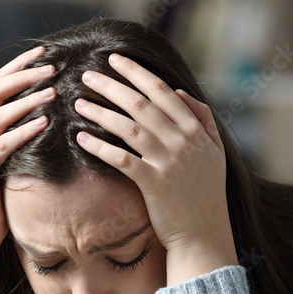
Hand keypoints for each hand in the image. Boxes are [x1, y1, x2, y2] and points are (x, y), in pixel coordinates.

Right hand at [0, 45, 55, 250]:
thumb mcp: (3, 160)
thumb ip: (12, 135)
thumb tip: (44, 111)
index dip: (16, 67)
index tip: (41, 52)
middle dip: (22, 75)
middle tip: (51, 65)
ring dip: (27, 99)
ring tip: (53, 90)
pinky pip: (3, 144)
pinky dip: (24, 130)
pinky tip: (45, 122)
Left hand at [73, 54, 235, 281]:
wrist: (205, 234)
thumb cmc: (206, 194)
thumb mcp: (214, 152)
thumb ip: (201, 119)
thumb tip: (179, 92)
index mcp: (195, 129)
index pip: (162, 91)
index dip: (137, 73)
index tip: (116, 59)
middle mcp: (182, 141)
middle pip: (141, 104)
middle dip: (112, 85)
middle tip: (87, 74)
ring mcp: (168, 162)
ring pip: (128, 127)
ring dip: (100, 112)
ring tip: (78, 102)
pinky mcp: (153, 184)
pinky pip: (121, 159)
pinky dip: (100, 146)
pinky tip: (81, 137)